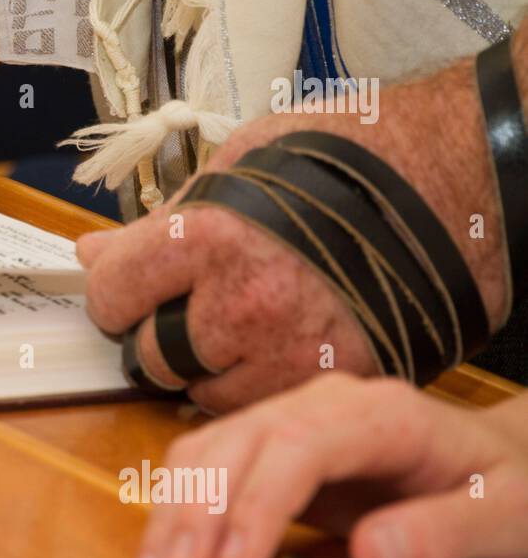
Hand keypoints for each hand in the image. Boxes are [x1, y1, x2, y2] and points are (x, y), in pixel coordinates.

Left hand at [76, 56, 510, 412]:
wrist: (464, 168)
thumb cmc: (355, 152)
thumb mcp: (243, 162)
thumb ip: (163, 219)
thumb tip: (94, 252)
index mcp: (211, 236)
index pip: (113, 292)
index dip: (115, 291)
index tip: (128, 289)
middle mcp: (246, 303)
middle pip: (152, 355)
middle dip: (160, 335)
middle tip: (190, 309)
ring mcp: (294, 351)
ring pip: (205, 393)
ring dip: (212, 368)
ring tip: (250, 322)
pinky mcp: (340, 382)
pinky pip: (266, 405)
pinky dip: (262, 386)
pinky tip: (284, 344)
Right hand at [131, 373, 527, 557]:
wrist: (491, 463)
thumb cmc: (499, 488)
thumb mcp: (505, 515)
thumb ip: (446, 533)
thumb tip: (372, 555)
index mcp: (381, 412)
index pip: (298, 443)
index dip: (257, 504)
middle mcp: (321, 405)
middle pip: (236, 443)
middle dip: (197, 512)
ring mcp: (285, 421)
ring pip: (205, 451)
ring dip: (173, 513)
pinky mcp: (264, 449)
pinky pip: (204, 469)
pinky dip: (173, 512)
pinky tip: (160, 555)